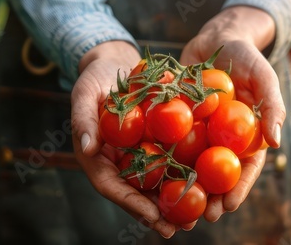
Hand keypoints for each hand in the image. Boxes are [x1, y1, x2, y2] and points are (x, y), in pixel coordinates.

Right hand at [70, 41, 183, 237]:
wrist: (115, 61)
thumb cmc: (95, 76)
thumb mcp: (84, 92)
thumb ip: (83, 120)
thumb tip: (88, 148)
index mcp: (96, 157)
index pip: (112, 187)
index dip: (132, 204)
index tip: (153, 217)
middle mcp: (117, 162)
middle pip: (137, 194)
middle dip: (157, 213)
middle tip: (179, 229)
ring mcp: (137, 155)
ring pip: (156, 184)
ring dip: (174, 203)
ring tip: (196, 219)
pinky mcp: (156, 144)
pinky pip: (171, 163)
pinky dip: (185, 176)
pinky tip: (206, 186)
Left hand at [181, 6, 284, 220]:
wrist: (217, 36)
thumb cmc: (247, 56)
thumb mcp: (264, 76)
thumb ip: (273, 105)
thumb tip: (276, 142)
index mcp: (248, 137)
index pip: (246, 170)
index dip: (238, 190)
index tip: (229, 206)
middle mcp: (224, 140)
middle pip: (217, 176)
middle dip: (209, 198)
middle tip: (200, 217)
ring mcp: (201, 134)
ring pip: (191, 166)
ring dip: (184, 188)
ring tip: (173, 208)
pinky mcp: (177, 124)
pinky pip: (169, 144)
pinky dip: (160, 160)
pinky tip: (148, 177)